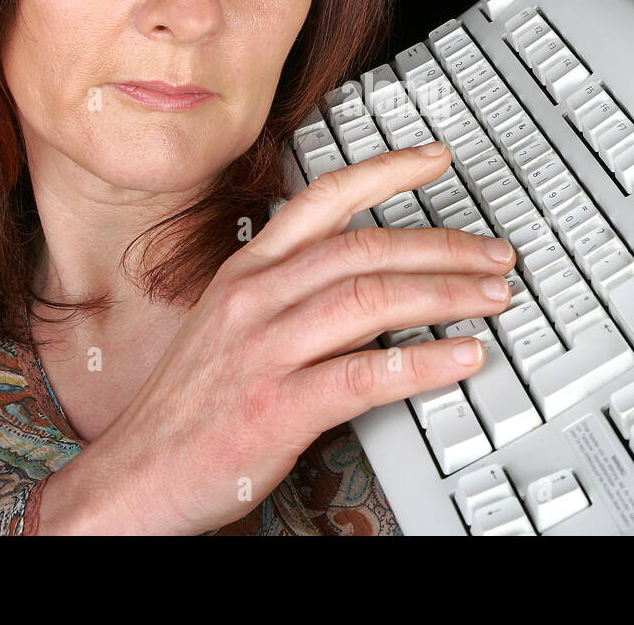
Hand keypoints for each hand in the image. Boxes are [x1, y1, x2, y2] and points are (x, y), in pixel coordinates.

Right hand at [41, 140, 513, 533]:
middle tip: (497, 255)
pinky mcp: (278, 406)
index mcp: (247, 270)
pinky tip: (464, 357)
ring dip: (447, 294)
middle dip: (445, 246)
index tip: (436, 158)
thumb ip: (295, 292)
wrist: (136, 476)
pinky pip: (367, 373)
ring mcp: (265, 349)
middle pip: (366, 247)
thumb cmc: (191, 404)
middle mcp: (255, 297)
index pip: (323, 198)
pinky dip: (426, 362)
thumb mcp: (232, 324)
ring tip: (494, 298)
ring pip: (372, 298)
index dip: (387, 171)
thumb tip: (377, 279)